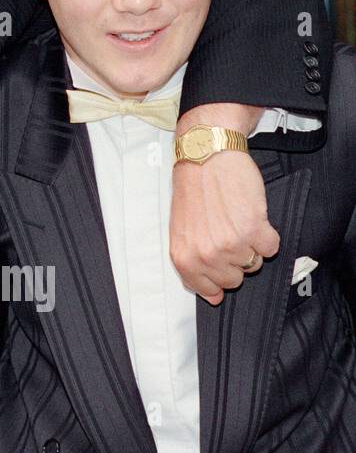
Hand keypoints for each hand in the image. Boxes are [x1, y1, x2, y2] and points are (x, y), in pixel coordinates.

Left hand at [170, 104, 277, 304]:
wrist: (206, 156)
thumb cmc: (193, 190)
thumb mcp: (181, 231)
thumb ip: (193, 264)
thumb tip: (212, 296)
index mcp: (184, 257)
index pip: (209, 290)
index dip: (218, 275)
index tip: (218, 260)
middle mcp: (206, 255)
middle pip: (235, 279)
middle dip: (234, 258)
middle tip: (225, 231)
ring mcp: (230, 244)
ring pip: (255, 263)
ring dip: (251, 244)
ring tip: (235, 219)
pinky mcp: (254, 229)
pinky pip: (272, 248)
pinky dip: (267, 233)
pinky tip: (249, 215)